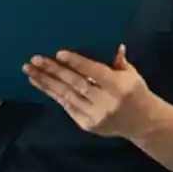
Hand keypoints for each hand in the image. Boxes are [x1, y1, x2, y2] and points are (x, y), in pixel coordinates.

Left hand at [24, 45, 155, 139]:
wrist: (143, 123)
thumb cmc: (135, 92)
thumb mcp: (132, 74)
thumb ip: (119, 62)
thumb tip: (115, 46)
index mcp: (119, 87)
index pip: (94, 73)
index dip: (77, 63)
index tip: (58, 53)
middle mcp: (106, 103)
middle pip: (76, 84)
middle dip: (53, 71)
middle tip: (35, 59)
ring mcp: (95, 116)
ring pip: (66, 96)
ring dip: (46, 82)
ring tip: (29, 71)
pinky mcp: (87, 124)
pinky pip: (67, 106)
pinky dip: (53, 94)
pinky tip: (40, 83)